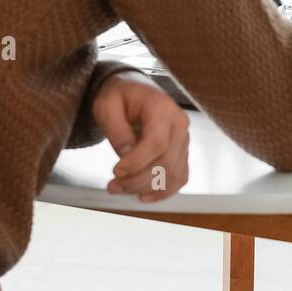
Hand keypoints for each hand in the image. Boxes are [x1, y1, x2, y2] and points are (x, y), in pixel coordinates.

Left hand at [91, 71, 189, 201]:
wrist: (133, 93)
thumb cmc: (119, 97)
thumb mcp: (107, 106)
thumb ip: (116, 129)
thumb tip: (126, 156)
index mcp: (162, 108)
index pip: (157, 142)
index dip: (137, 162)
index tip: (115, 171)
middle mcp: (179, 124)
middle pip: (166, 162)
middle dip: (138, 180)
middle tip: (113, 186)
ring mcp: (184, 139)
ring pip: (174, 174)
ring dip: (147, 188)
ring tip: (122, 189)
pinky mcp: (182, 152)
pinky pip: (180, 177)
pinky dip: (164, 191)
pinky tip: (144, 196)